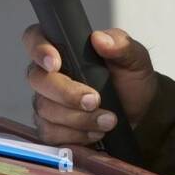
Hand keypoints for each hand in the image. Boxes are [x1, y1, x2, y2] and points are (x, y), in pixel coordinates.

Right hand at [22, 25, 158, 146]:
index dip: (39, 49)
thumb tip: (100, 38)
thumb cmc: (130, 80)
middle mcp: (48, 73)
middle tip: (94, 100)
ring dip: (78, 118)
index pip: (35, 38)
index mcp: (64, 47)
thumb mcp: (135, 58)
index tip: (56, 64)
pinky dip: (76, 136)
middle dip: (66, 93)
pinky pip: (51, 134)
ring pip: (46, 110)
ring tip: (108, 120)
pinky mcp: (50, 127)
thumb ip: (121, 45)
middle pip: (38, 80)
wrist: (139, 112)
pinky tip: (96, 132)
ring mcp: (46, 101)